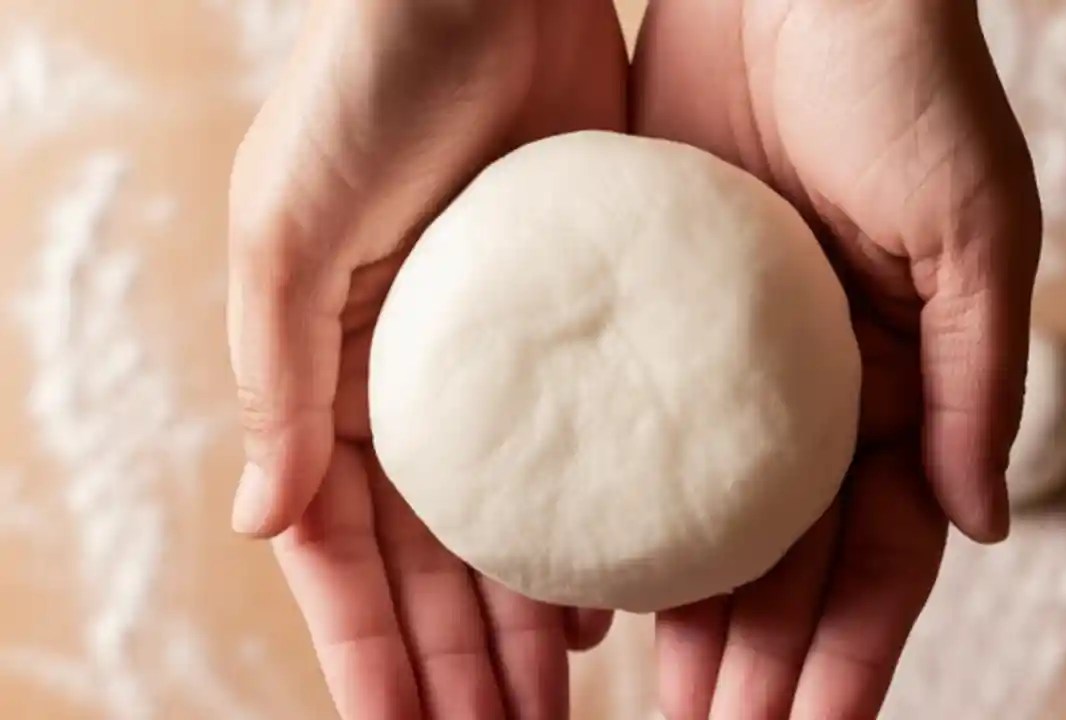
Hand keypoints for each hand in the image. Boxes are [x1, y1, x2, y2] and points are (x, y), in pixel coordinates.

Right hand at [226, 1, 626, 716]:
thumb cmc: (370, 84)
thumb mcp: (292, 230)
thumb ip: (279, 379)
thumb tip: (265, 525)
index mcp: (328, 374)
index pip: (342, 552)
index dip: (369, 650)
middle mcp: (409, 385)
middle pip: (431, 564)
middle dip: (457, 665)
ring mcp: (498, 366)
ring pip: (506, 528)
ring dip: (521, 622)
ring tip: (556, 705)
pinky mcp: (578, 330)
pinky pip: (580, 456)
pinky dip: (588, 531)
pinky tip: (610, 598)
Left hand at [633, 0, 1040, 715]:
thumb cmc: (907, 81)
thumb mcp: (974, 230)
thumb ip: (976, 382)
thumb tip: (983, 526)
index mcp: (900, 381)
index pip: (880, 552)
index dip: (851, 651)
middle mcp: (813, 386)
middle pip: (787, 557)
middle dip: (759, 660)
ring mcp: (728, 357)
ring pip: (708, 515)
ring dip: (687, 614)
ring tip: (653, 700)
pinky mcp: (650, 311)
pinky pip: (632, 431)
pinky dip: (619, 508)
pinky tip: (588, 577)